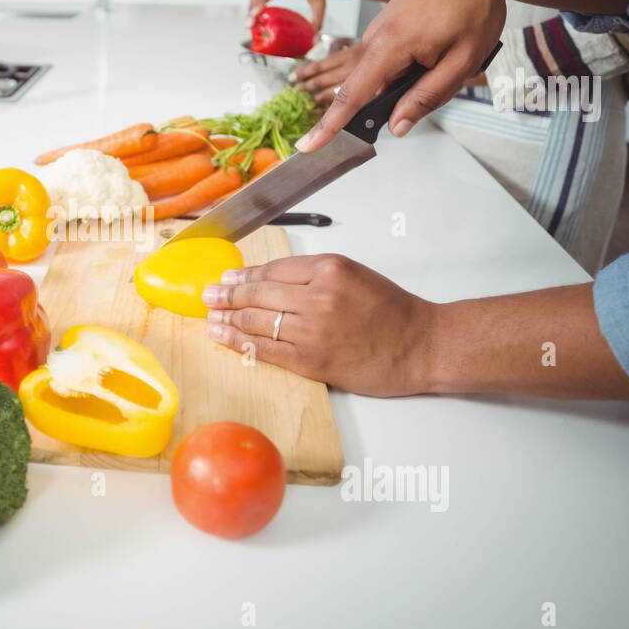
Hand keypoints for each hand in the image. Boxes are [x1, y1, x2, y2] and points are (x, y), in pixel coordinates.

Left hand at [200, 254, 436, 396]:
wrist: (422, 344)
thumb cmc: (392, 312)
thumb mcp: (354, 275)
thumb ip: (314, 276)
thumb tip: (270, 281)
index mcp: (328, 268)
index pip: (272, 269)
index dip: (243, 276)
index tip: (226, 278)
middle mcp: (318, 295)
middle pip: (258, 293)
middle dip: (226, 295)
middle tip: (206, 295)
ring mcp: (313, 329)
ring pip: (256, 320)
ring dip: (227, 318)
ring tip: (210, 316)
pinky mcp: (312, 360)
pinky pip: (265, 349)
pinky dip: (239, 342)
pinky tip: (223, 337)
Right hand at [247, 0, 328, 30]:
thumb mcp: (320, 4)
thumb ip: (318, 19)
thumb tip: (313, 37)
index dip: (260, 2)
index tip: (255, 15)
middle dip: (251, 8)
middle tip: (249, 25)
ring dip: (251, 7)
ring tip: (250, 24)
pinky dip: (255, 4)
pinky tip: (255, 16)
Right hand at [295, 0, 512, 151]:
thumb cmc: (474, 3)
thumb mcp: (462, 60)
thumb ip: (427, 96)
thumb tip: (396, 127)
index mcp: (390, 46)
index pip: (352, 95)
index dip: (329, 126)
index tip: (307, 146)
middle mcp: (376, 36)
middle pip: (378, 88)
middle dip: (409, 93)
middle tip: (450, 70)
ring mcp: (379, 29)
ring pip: (390, 73)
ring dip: (419, 74)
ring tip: (451, 49)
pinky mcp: (388, 24)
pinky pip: (393, 57)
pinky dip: (417, 60)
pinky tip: (443, 40)